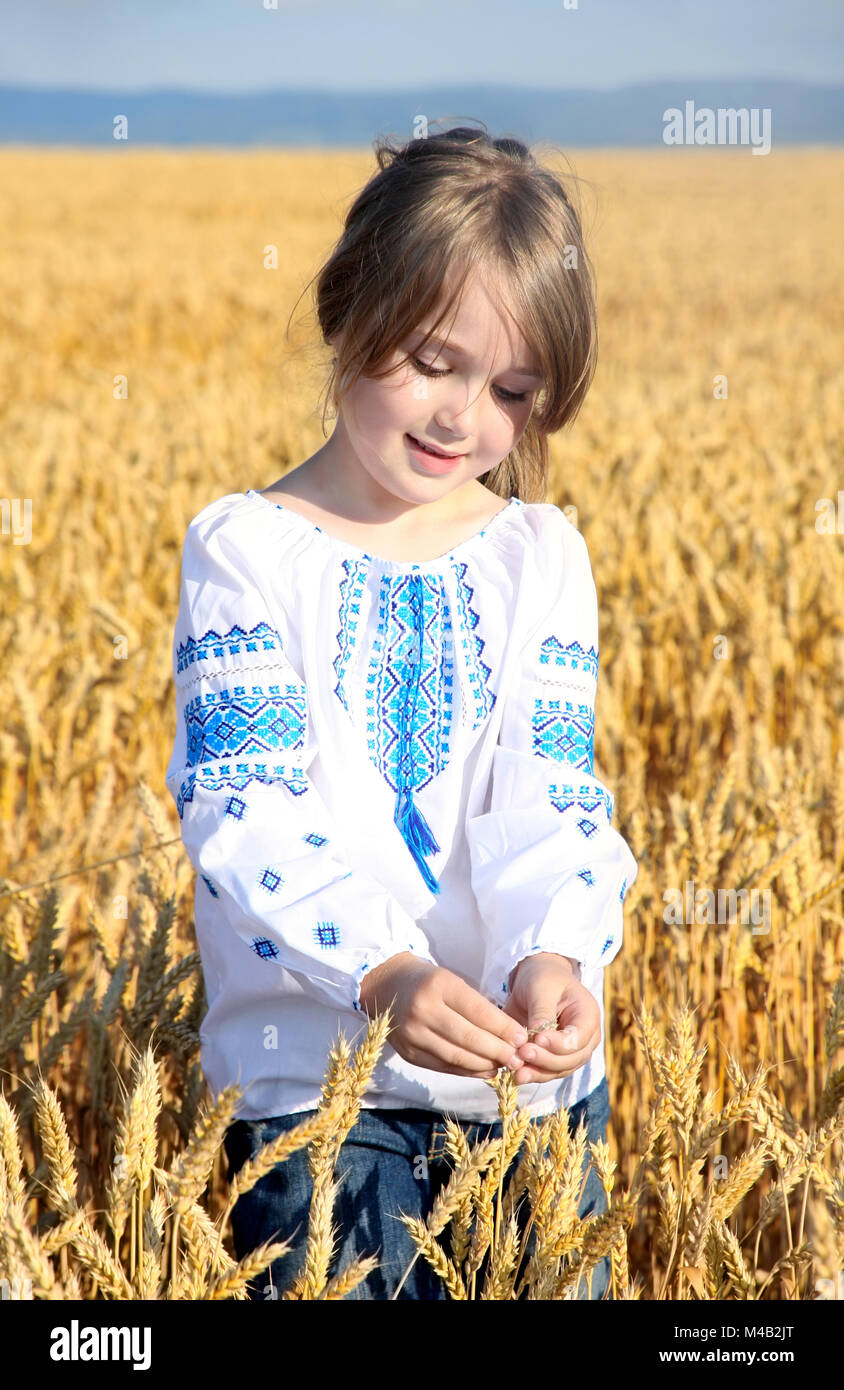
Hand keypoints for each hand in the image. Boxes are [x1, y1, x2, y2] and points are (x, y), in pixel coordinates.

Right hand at [359, 952, 528, 1078]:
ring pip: (456, 1056)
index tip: (522, 1037)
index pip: (477, 1011)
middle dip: (497, 1050)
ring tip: (504, 1065)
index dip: (503, 1027)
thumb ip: (478, 1006)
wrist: (387, 986)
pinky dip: (467, 1071)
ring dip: (485, 1064)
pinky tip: (485, 1070)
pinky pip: (443, 1066)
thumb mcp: (452, 981)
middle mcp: (422, 1009)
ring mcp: (412, 1033)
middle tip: (518, 1057)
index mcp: (438, 985)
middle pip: (468, 1037)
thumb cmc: (429, 982)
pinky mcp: (408, 1053)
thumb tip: (510, 1036)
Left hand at [503, 953, 600, 1084]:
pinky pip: (548, 1072)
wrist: (538, 980)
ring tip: (516, 1071)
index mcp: (588, 1015)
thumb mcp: (541, 987)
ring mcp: (574, 1051)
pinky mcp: (557, 1058)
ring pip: (559, 1070)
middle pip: (570, 1059)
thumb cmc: (543, 979)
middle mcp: (586, 1037)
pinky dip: (533, 1074)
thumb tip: (536, 1035)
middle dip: (546, 1059)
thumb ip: (541, 1011)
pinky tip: (516, 1074)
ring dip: (538, 1072)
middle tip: (522, 1053)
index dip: (558, 1044)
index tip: (537, 1038)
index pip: (577, 1038)